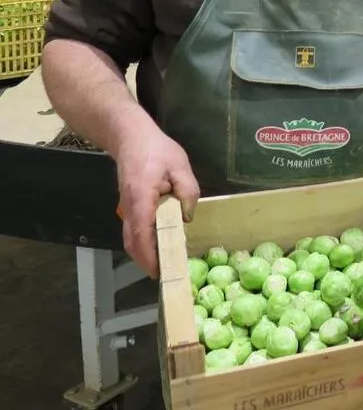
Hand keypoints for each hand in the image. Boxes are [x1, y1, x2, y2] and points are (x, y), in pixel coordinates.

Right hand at [113, 131, 200, 278]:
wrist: (131, 137)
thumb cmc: (157, 150)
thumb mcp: (180, 166)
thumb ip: (187, 191)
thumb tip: (187, 216)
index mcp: (142, 198)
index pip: (141, 233)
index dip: (148, 255)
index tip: (158, 271)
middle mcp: (129, 207)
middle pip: (132, 242)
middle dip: (146, 261)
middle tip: (166, 274)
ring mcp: (126, 207)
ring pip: (131, 238)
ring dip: (144, 253)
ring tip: (165, 262)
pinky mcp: (129, 206)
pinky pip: (133, 229)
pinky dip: (143, 241)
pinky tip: (160, 243)